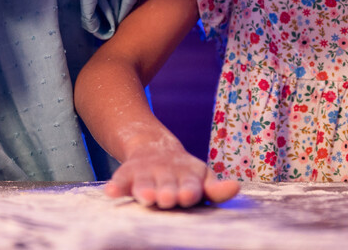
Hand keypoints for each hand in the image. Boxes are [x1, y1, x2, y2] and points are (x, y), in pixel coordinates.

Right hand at [106, 137, 239, 208]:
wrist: (154, 149)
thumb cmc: (185, 176)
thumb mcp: (202, 180)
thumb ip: (216, 189)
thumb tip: (235, 187)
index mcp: (188, 177)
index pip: (190, 185)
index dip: (189, 190)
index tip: (189, 196)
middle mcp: (167, 174)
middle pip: (166, 184)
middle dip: (167, 191)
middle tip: (167, 198)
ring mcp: (146, 173)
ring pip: (144, 183)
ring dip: (144, 189)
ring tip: (145, 197)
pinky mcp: (127, 173)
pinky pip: (120, 180)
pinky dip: (116, 186)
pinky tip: (112, 193)